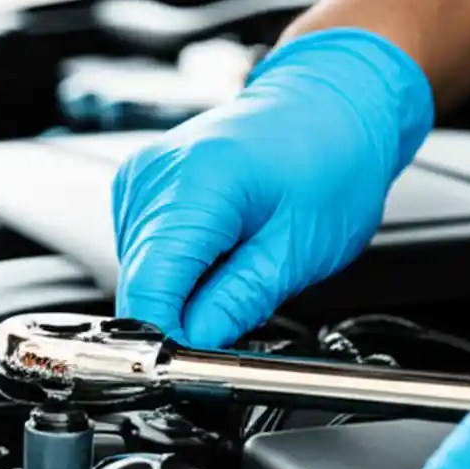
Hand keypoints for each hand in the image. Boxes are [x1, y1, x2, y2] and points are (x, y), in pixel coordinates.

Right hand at [111, 28, 433, 347]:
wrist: (329, 100)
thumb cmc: (331, 157)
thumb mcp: (300, 247)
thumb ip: (238, 302)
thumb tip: (195, 346)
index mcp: (194, 187)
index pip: (148, 293)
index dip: (166, 342)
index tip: (193, 368)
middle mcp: (152, 177)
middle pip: (140, 285)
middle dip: (180, 317)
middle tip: (236, 313)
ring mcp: (139, 178)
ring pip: (140, 273)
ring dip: (180, 290)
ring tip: (237, 262)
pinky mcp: (138, 185)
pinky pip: (143, 250)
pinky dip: (177, 265)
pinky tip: (218, 247)